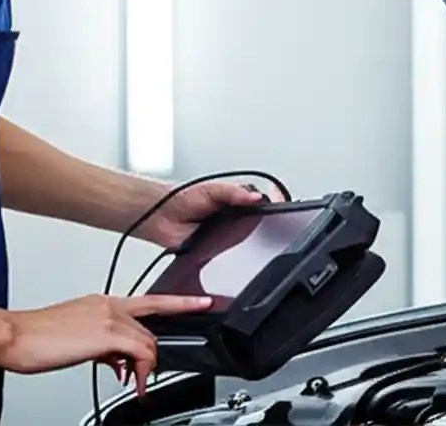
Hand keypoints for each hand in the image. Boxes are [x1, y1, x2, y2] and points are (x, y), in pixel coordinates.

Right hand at [0, 293, 211, 395]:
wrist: (13, 335)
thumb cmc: (34, 338)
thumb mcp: (76, 338)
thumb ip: (102, 344)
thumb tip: (116, 361)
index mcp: (102, 302)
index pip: (149, 301)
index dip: (179, 302)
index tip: (200, 302)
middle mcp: (109, 304)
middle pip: (150, 330)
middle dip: (150, 356)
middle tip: (137, 377)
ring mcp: (109, 317)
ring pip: (148, 341)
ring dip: (145, 367)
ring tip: (131, 383)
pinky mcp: (107, 333)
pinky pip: (141, 352)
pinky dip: (142, 371)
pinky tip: (131, 384)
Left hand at [138, 181, 266, 249]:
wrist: (160, 217)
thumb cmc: (181, 198)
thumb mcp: (211, 189)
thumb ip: (234, 193)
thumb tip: (255, 198)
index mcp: (235, 200)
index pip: (262, 202)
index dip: (275, 204)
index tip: (285, 206)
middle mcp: (234, 218)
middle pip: (259, 224)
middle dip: (267, 226)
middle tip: (276, 227)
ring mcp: (227, 236)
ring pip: (247, 241)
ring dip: (251, 242)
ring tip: (258, 241)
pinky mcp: (218, 252)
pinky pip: (231, 257)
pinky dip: (236, 258)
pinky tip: (240, 255)